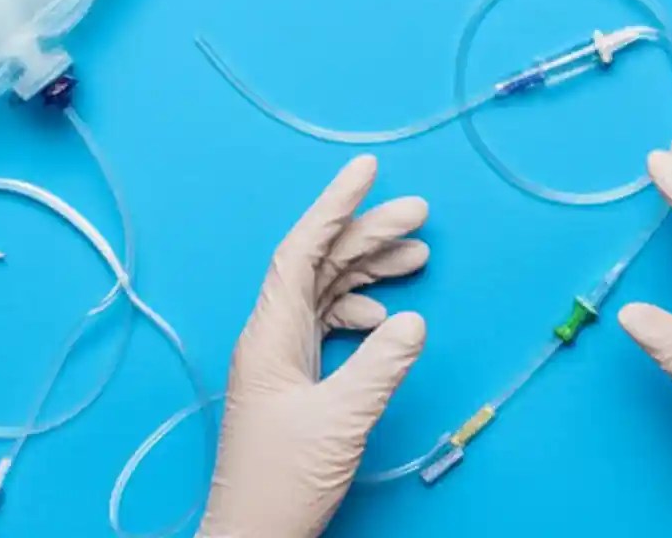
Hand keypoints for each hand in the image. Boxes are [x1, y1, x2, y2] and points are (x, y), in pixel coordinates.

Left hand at [199, 156, 428, 537]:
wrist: (252, 534)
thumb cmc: (282, 482)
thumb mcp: (341, 421)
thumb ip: (380, 367)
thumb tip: (413, 322)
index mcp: (271, 334)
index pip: (301, 249)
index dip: (334, 205)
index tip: (367, 171)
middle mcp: (272, 335)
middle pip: (320, 263)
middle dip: (367, 234)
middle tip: (420, 216)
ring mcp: (281, 356)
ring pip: (327, 291)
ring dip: (369, 270)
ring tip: (418, 256)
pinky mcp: (294, 378)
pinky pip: (328, 322)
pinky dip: (360, 309)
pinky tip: (386, 316)